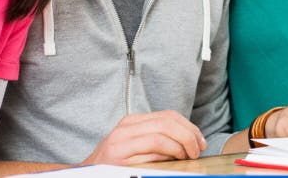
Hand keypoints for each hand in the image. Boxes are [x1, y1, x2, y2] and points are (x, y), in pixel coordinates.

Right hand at [82, 110, 205, 164]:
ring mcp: (122, 140)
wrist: (87, 174)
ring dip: (182, 145)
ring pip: (162, 133)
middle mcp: (126, 127)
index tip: (200, 139)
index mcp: (132, 122)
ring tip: (189, 155)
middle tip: (198, 149)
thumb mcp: (135, 146)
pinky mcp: (119, 155)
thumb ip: (156, 139)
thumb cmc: (115, 165)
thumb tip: (189, 142)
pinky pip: (153, 147)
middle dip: (189, 134)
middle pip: (167, 121)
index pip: (168, 116)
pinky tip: (176, 159)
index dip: (189, 126)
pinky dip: (170, 152)